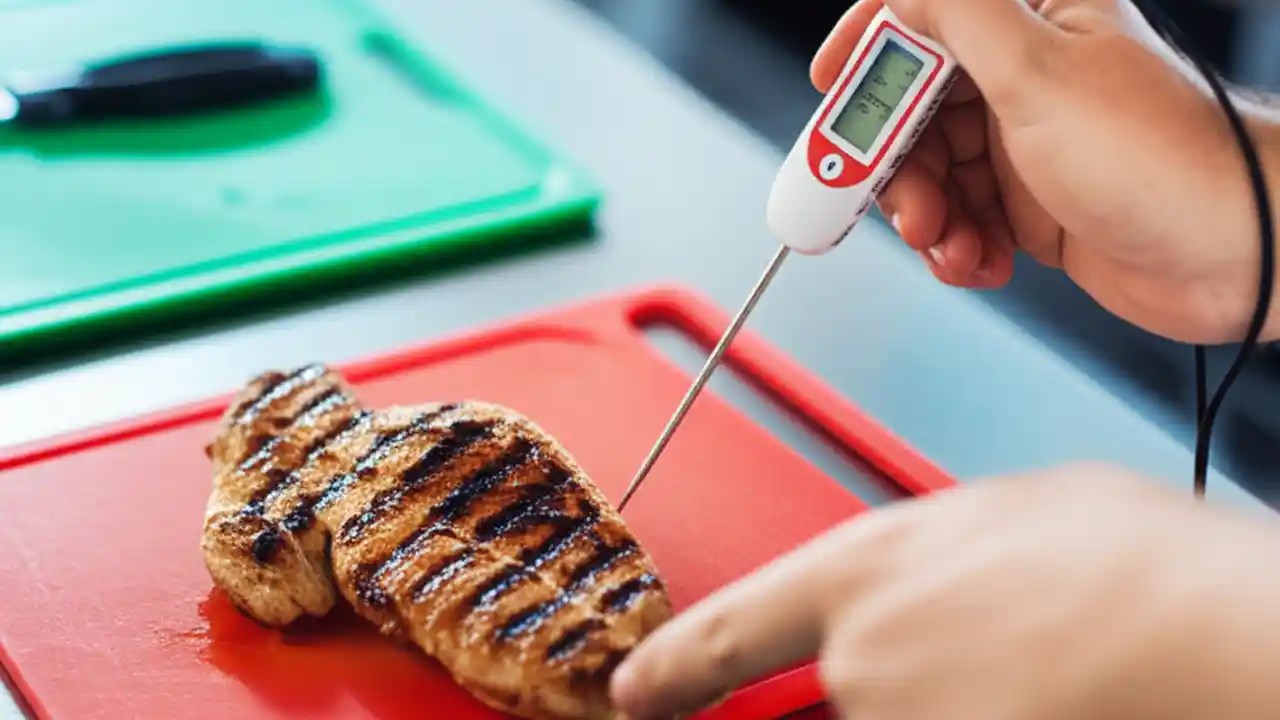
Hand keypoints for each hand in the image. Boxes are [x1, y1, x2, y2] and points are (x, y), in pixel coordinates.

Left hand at [610, 465, 1279, 718]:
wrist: (1203, 629)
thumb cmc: (1126, 559)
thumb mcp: (1006, 514)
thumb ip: (936, 554)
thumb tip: (936, 579)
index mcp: (864, 569)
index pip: (731, 631)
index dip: (674, 667)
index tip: (637, 690)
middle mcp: (861, 657)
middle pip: (839, 691)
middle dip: (892, 682)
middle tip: (980, 661)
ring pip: (906, 717)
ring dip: (963, 697)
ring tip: (1043, 668)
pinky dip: (987, 709)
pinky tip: (1042, 695)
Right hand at [811, 0, 1279, 343]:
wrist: (1241, 254)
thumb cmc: (1164, 158)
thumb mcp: (1040, 73)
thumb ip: (958, 16)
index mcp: (1029, 26)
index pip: (920, 24)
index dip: (867, 56)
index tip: (830, 94)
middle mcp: (1025, 82)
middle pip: (913, 113)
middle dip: (895, 166)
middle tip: (898, 205)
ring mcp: (1027, 149)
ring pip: (934, 177)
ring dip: (929, 219)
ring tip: (951, 246)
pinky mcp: (1034, 210)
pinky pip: (964, 223)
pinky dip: (959, 249)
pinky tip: (982, 265)